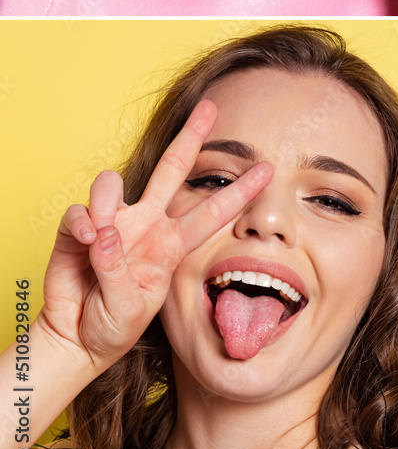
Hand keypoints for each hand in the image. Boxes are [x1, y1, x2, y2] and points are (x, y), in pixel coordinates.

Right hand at [35, 100, 272, 372]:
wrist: (76, 342)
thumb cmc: (113, 325)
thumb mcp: (132, 308)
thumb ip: (120, 273)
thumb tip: (105, 235)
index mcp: (172, 244)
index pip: (213, 211)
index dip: (240, 191)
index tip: (269, 169)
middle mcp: (146, 224)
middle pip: (172, 168)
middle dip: (190, 136)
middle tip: (209, 106)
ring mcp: (112, 223)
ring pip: (113, 183)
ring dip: (108, 201)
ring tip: (103, 234)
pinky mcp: (77, 230)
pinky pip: (80, 211)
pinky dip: (82, 222)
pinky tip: (85, 241)